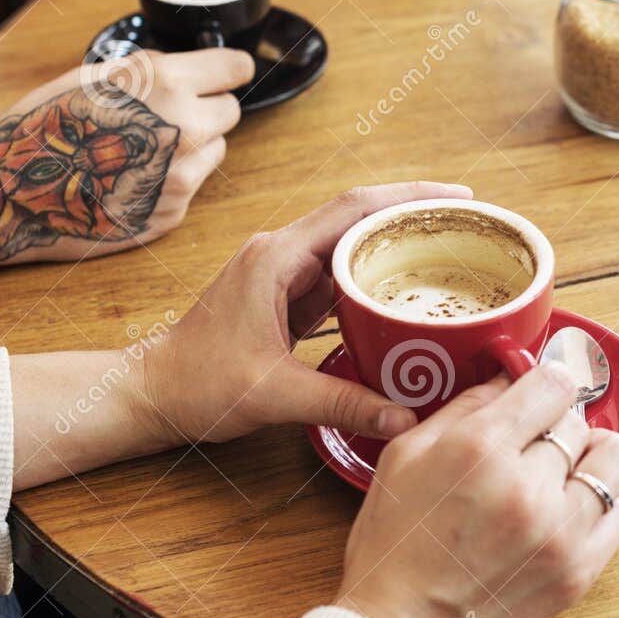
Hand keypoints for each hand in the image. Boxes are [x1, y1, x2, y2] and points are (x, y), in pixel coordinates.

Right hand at [0, 48, 252, 266]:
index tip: (229, 72)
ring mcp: (182, 177)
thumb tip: (193, 66)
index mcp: (167, 84)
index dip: (231, 69)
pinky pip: (192, 186)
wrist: (11, 190)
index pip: (236, 68)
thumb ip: (153, 68)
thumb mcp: (97, 74)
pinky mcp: (173, 212)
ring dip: (194, 146)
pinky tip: (129, 177)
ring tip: (141, 148)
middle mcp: (185, 130)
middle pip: (231, 112)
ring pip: (216, 151)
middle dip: (208, 108)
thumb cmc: (46, 125)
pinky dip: (172, 180)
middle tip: (170, 113)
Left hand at [135, 183, 470, 444]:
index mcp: (276, 258)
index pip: (354, 209)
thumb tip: (405, 419)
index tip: (457, 199)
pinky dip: (374, 277)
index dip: (409, 198)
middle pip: (359, 217)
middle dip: (413, 216)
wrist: (150, 392)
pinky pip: (339, 274)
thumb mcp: (274, 395)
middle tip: (468, 227)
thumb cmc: (196, 384)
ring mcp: (282, 273)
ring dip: (396, 245)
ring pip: (350, 245)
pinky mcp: (284, 295)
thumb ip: (343, 404)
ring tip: (449, 253)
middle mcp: (280, 254)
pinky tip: (405, 291)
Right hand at [336, 366, 618, 617]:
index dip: (548, 383)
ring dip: (592, 459)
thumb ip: (462, 408)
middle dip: (557, 426)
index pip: (554, 384)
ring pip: (616, 461)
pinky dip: (600, 506)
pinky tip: (567, 513)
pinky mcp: (579, 571)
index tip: (541, 395)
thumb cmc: (394, 547)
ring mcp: (560, 532)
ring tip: (563, 473)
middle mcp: (528, 486)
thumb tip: (507, 379)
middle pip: (579, 423)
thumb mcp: (405, 456)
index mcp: (480, 448)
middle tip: (534, 445)